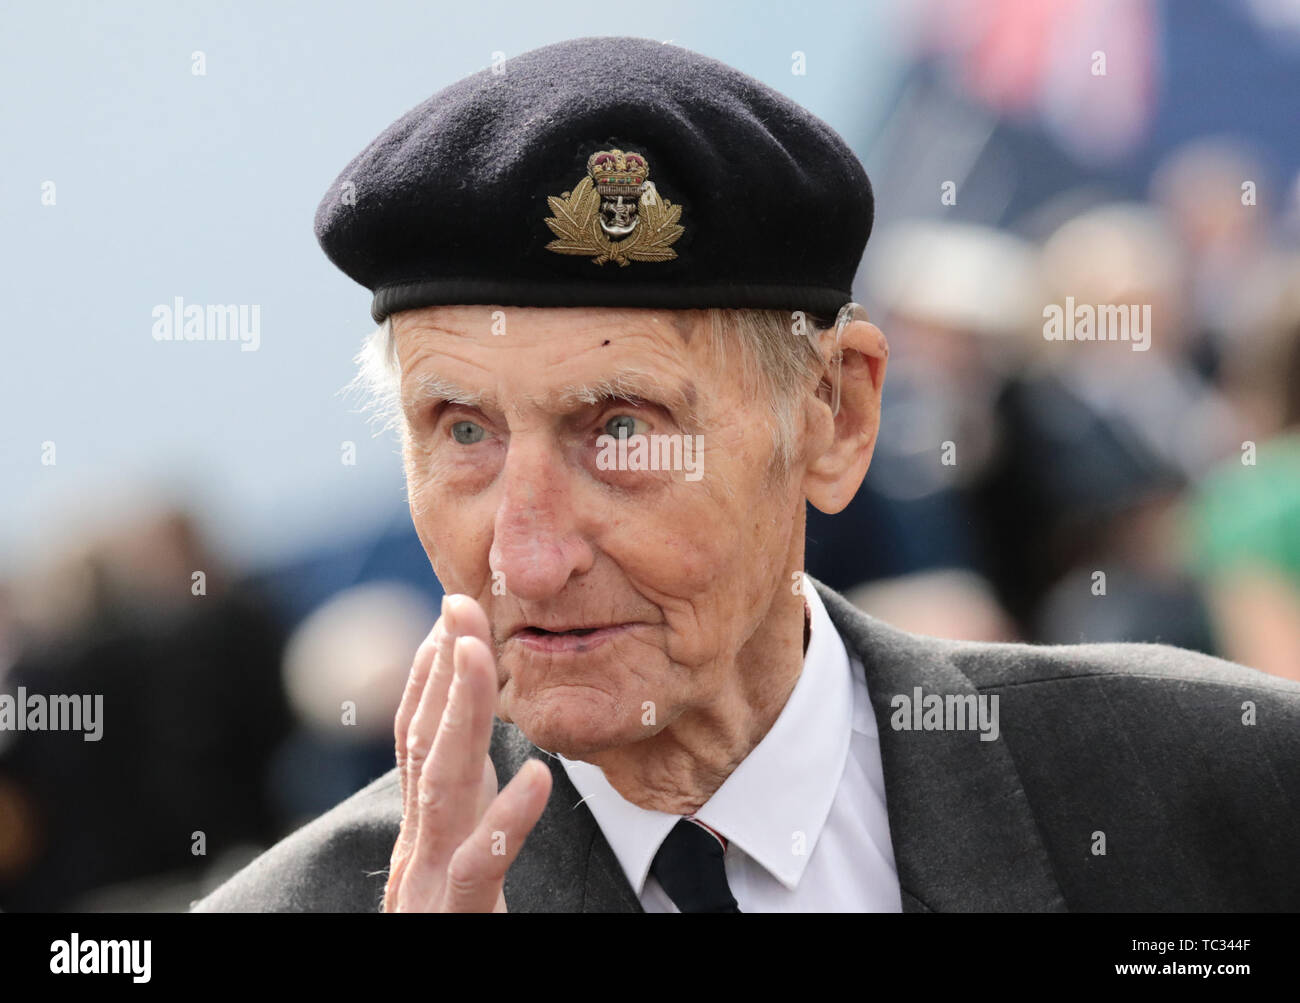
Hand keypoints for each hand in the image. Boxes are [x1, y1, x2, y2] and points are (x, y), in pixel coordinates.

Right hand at [384, 594, 551, 911]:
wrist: (433, 986)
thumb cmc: (450, 934)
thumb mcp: (457, 873)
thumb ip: (466, 822)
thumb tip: (488, 766)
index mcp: (423, 834)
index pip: (419, 742)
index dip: (429, 677)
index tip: (450, 618)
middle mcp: (417, 848)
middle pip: (425, 747)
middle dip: (442, 671)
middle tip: (460, 603)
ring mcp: (429, 884)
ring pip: (442, 788)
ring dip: (459, 716)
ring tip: (480, 654)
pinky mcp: (456, 921)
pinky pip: (479, 868)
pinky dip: (505, 820)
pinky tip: (538, 777)